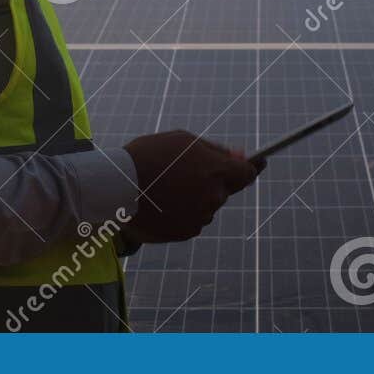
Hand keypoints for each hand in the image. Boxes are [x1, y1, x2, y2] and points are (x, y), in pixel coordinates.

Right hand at [123, 130, 258, 242]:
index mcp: (215, 171)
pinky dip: (182, 212)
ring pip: (207, 206)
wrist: (116, 188)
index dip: (251, 167)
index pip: (247, 173)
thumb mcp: (183, 141)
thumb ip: (215, 150)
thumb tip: (241, 156)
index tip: (257, 163)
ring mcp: (199, 217)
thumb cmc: (149, 156)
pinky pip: (192, 220)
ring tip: (166, 186)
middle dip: (212, 181)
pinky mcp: (184, 233)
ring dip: (195, 197)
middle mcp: (212, 197)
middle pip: (224, 189)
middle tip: (184, 171)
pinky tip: (162, 202)